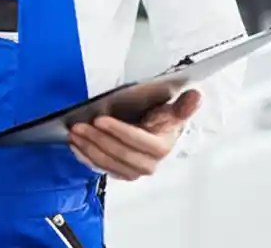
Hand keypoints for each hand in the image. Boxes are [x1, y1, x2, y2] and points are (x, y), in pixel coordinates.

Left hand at [67, 89, 200, 181]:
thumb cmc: (162, 122)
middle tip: (80, 126)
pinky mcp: (119, 173)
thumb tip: (196, 96)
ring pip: (108, 164)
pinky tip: (75, 146)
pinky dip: (86, 157)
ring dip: (89, 149)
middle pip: (121, 155)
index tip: (100, 119)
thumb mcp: (172, 111)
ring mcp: (132, 171)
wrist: (157, 136)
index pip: (140, 141)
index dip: (120, 132)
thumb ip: (183, 106)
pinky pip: (101, 168)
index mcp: (161, 147)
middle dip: (98, 140)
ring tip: (74, 133)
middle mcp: (148, 164)